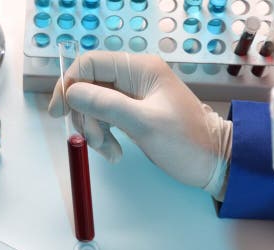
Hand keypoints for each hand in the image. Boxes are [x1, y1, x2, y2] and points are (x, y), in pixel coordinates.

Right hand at [48, 51, 231, 198]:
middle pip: (89, 87)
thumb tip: (72, 93)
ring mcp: (134, 96)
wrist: (214, 161)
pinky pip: (106, 119)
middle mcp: (135, 77)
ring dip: (94, 130)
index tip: (59, 112)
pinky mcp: (134, 113)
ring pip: (94, 106)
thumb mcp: (143, 123)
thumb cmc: (186, 142)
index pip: (90, 64)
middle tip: (94, 140)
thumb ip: (106, 105)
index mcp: (140, 69)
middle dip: (85, 116)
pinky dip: (104, 136)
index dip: (69, 85)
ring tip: (110, 152)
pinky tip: (114, 152)